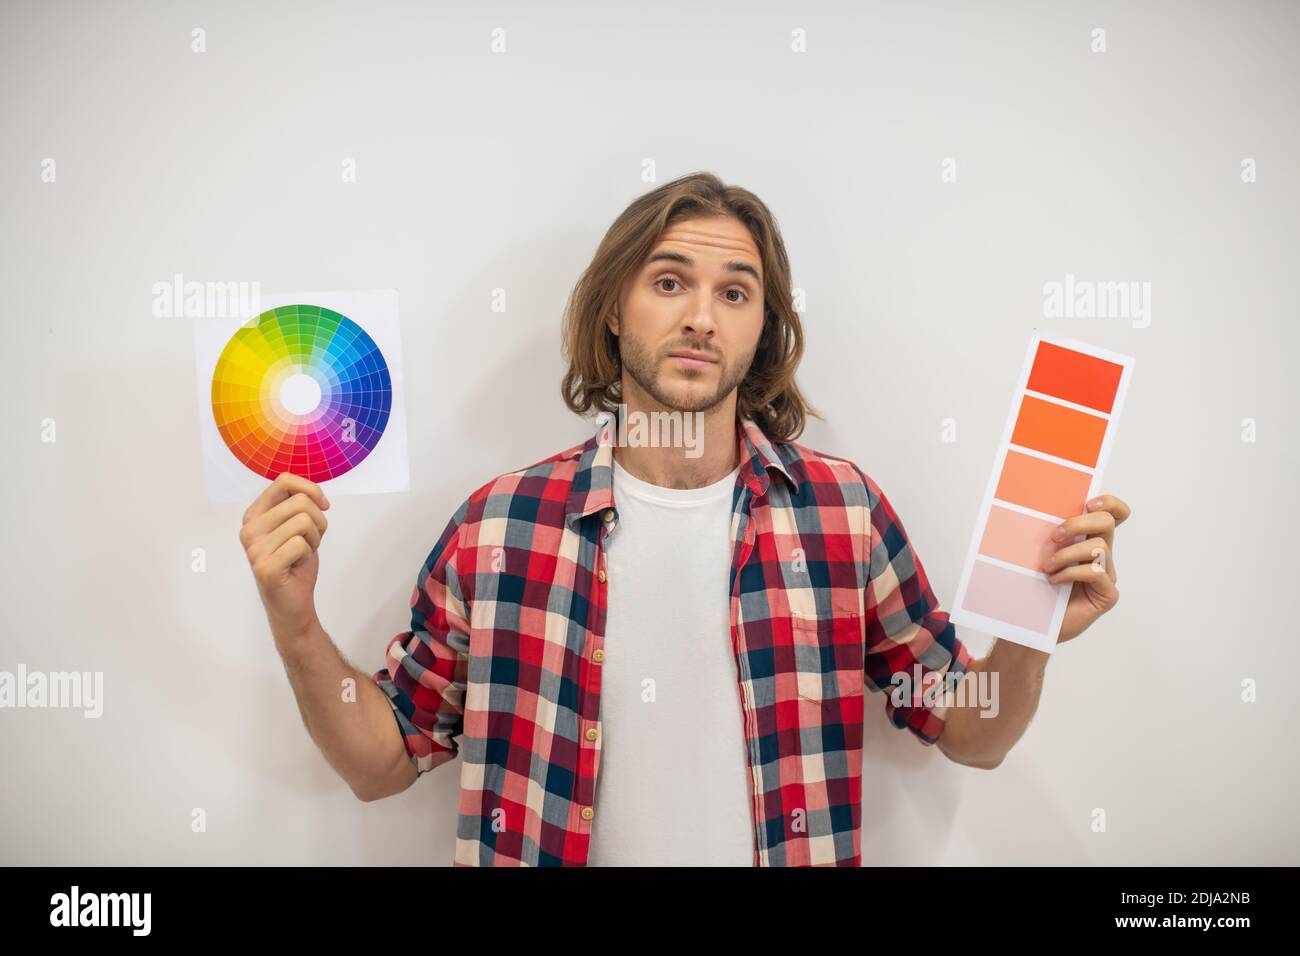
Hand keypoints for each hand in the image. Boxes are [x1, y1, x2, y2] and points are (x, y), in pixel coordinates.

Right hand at [240, 472, 330, 642]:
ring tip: (302, 554)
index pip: (284, 481)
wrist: (293, 603)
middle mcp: (249, 529)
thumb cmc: (295, 563)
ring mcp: (254, 549)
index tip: (323, 505)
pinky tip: (296, 565)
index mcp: (254, 515)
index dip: (311, 489)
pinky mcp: (264, 567)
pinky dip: (308, 554)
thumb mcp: (297, 526)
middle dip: (318, 521)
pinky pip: (301, 544)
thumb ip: (297, 504)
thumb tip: (311, 490)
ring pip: (304, 521)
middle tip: (310, 541)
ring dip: (314, 539)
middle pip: (300, 502)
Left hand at [1041, 494, 1131, 643]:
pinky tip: (1053, 581)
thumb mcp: (1039, 554)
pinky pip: (1095, 572)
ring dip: (1067, 554)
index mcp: (1088, 540)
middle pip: (1107, 522)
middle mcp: (1102, 555)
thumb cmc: (1034, 586)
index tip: (1088, 502)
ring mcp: (1107, 575)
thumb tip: (1031, 506)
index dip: (1109, 503)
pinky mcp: (1107, 594)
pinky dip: (1070, 573)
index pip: (1113, 513)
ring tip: (1046, 567)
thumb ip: (1047, 534)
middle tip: (1054, 536)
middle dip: (1078, 523)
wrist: (1032, 623)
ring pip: (1098, 547)